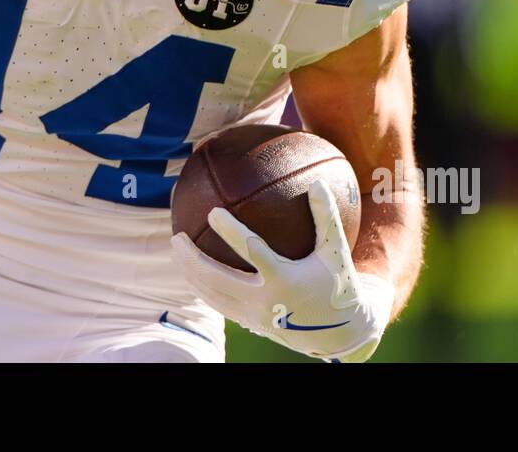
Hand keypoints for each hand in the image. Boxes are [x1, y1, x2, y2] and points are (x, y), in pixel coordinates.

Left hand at [170, 178, 393, 361]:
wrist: (341, 335)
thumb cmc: (338, 286)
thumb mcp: (336, 252)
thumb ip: (326, 218)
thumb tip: (319, 182)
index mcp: (285, 280)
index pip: (251, 252)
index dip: (231, 231)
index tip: (213, 212)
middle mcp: (265, 301)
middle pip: (218, 280)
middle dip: (193, 259)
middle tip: (177, 237)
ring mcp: (255, 316)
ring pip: (213, 296)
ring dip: (191, 274)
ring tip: (177, 252)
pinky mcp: (251, 324)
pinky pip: (219, 305)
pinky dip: (202, 288)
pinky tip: (192, 272)